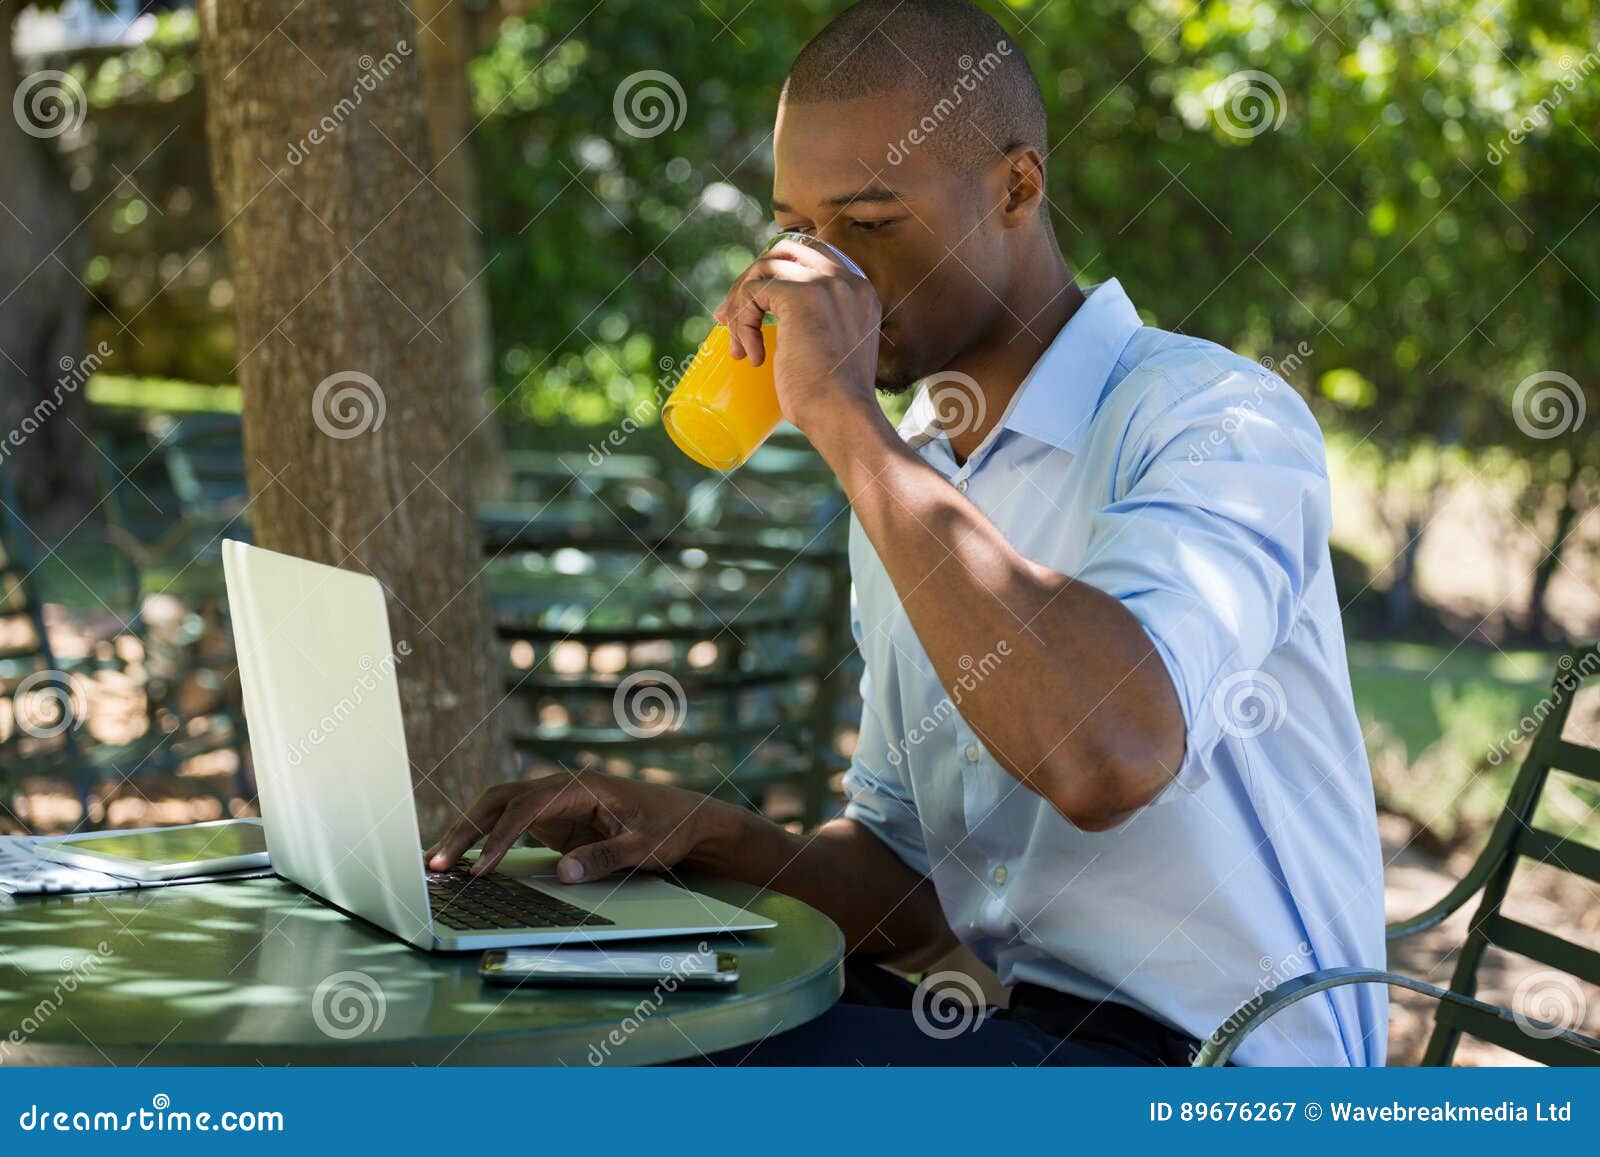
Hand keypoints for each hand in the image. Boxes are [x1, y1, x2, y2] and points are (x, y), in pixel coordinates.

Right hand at [425, 772, 731, 882]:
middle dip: (466, 830)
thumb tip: (564, 872)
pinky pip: (510, 824)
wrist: (688, 820)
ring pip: (499, 809)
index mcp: (581, 786)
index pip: (526, 806)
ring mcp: (556, 803)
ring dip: (468, 832)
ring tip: (437, 862)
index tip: (481, 867)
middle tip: (438, 863)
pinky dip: (485, 839)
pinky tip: (465, 860)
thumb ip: (606, 858)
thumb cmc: (670, 827)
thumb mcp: (644, 847)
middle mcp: (562, 788)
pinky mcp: (555, 820)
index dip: (500, 837)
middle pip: (501, 800)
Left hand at [712, 238, 882, 441]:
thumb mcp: (835, 355)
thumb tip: (786, 336)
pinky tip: (751, 356)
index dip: (776, 276)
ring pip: (764, 269)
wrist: (843, 417)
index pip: (812, 258)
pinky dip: (742, 322)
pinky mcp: (800, 296)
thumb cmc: (835, 403)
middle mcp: (846, 280)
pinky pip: (753, 292)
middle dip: (751, 280)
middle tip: (728, 317)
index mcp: (859, 292)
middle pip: (785, 251)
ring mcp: (825, 284)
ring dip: (740, 304)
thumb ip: (822, 332)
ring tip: (738, 344)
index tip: (753, 306)